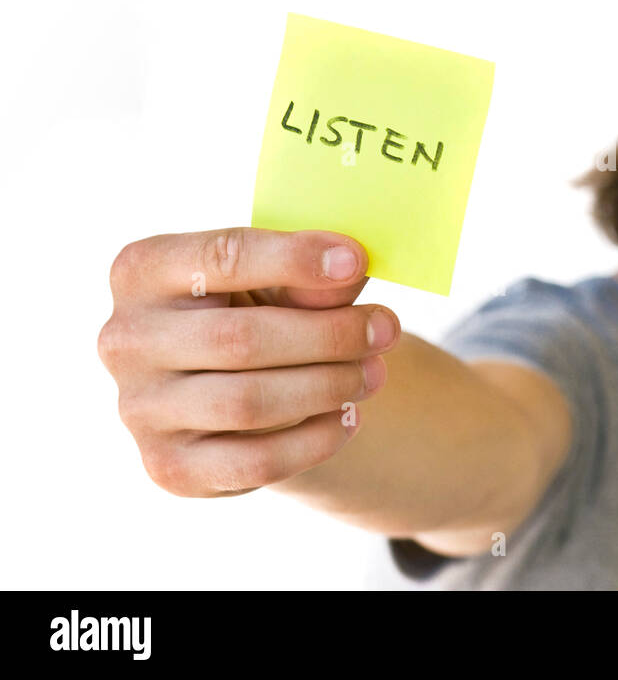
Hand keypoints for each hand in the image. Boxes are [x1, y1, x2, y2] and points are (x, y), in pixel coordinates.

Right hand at [97, 228, 399, 496]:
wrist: (230, 383)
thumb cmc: (259, 308)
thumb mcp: (279, 278)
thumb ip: (308, 274)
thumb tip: (348, 271)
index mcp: (143, 270)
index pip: (221, 255)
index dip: (294, 258)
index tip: (356, 262)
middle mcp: (125, 338)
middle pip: (240, 338)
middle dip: (329, 334)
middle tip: (387, 329)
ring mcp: (139, 409)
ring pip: (248, 403)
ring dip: (328, 386)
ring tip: (374, 373)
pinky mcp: (169, 466)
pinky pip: (253, 462)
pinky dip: (314, 440)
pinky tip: (349, 418)